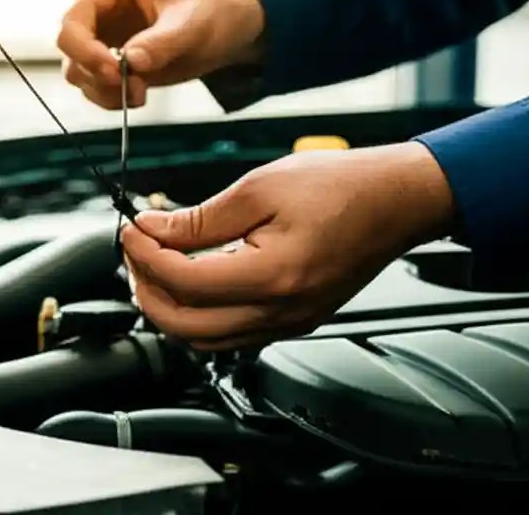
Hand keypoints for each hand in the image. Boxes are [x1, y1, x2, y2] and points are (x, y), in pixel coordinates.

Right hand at [58, 0, 264, 108]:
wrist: (224, 28)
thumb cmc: (209, 11)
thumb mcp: (192, 24)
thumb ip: (161, 42)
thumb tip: (131, 62)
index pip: (74, 17)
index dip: (85, 49)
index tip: (114, 72)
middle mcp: (97, 2)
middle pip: (69, 45)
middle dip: (97, 72)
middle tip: (132, 87)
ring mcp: (100, 31)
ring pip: (77, 69)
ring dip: (104, 90)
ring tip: (140, 92)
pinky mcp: (107, 57)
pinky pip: (93, 84)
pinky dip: (110, 97)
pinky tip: (137, 94)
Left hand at [120, 142, 455, 349]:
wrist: (398, 200)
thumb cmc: (343, 186)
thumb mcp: (260, 188)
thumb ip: (200, 217)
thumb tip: (153, 228)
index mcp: (272, 276)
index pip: (184, 283)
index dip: (145, 257)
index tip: (131, 231)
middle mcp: (281, 312)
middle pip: (186, 327)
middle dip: (147, 291)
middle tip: (135, 254)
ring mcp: (290, 322)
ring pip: (207, 341)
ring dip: (171, 309)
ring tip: (157, 267)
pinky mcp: (296, 319)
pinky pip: (234, 335)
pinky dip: (202, 315)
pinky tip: (194, 280)